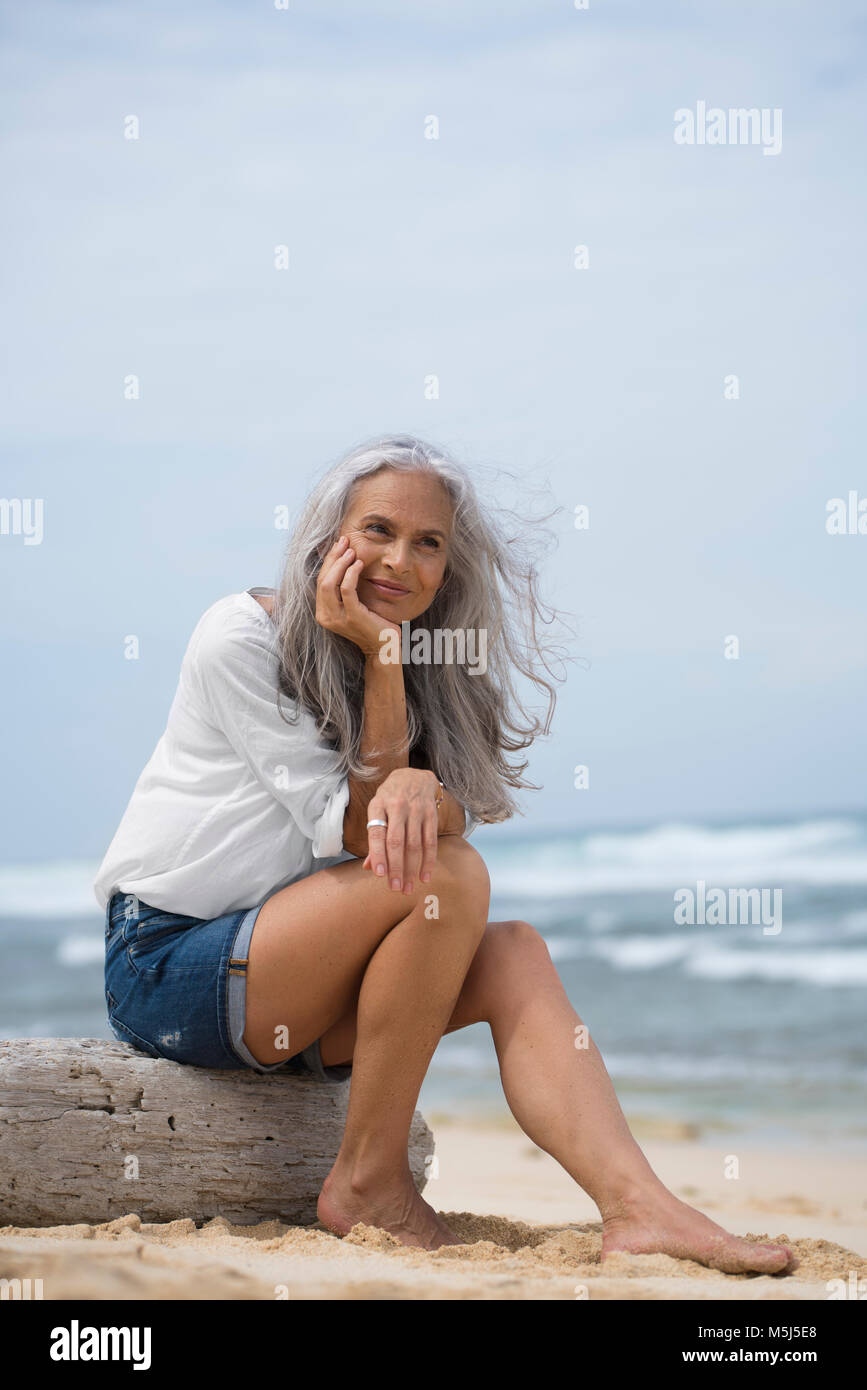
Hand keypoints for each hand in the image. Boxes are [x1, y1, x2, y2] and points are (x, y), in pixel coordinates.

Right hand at [315, 535, 400, 656]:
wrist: (384, 646)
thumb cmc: (372, 624)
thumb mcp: (354, 605)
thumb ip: (345, 589)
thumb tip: (344, 561)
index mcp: (323, 613)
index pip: (320, 581)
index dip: (328, 561)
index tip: (339, 545)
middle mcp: (326, 616)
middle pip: (322, 579)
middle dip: (333, 557)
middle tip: (344, 541)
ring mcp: (337, 618)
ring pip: (329, 583)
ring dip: (340, 563)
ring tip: (352, 551)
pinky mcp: (352, 616)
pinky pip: (346, 589)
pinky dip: (351, 573)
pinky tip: (359, 563)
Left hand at [361, 768, 439, 892]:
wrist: (414, 776)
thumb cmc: (390, 798)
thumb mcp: (377, 811)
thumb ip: (373, 838)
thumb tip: (369, 867)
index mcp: (378, 805)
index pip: (376, 833)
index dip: (378, 854)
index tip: (379, 875)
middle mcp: (397, 806)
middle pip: (396, 842)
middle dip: (396, 868)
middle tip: (395, 888)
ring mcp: (416, 810)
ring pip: (414, 845)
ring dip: (411, 869)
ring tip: (408, 888)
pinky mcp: (431, 815)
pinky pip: (430, 842)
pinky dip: (428, 861)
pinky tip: (424, 876)